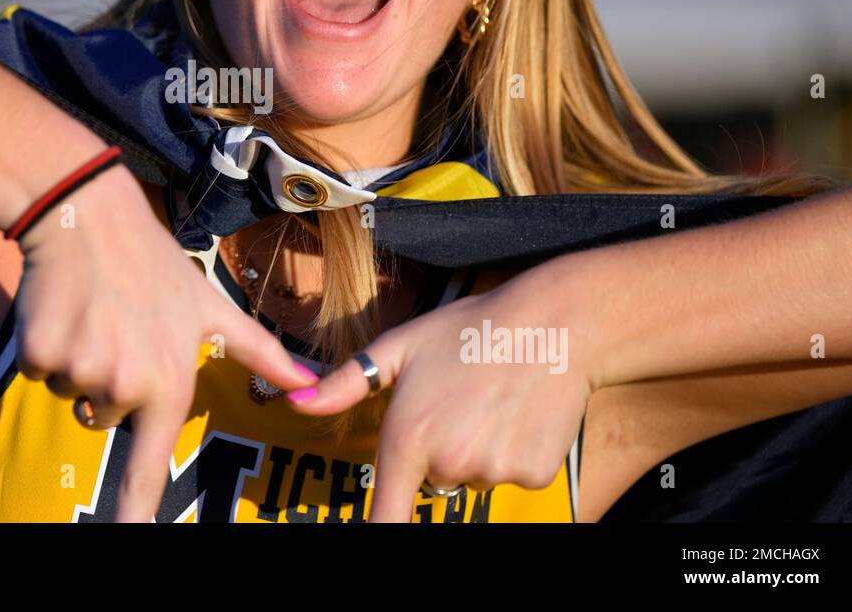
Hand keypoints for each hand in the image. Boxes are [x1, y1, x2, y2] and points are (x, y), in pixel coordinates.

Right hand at [12, 163, 318, 521]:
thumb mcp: (212, 309)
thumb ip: (262, 356)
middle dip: (106, 383)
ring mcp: (79, 372)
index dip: (133, 515)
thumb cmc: (155, 265)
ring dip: (76, 362)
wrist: (91, 218)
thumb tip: (312, 387)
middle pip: (101, 421)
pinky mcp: (38, 356)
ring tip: (95, 313)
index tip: (128, 539)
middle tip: (119, 328)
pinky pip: (38, 373)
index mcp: (167, 383)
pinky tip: (64, 308)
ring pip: (69, 395)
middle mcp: (124, 387)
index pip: (147, 470)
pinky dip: (44, 347)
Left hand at [285, 258, 595, 521]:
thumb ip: (345, 383)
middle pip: (434, 480)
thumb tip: (296, 400)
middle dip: (439, 452)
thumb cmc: (469, 329)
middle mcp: (448, 464)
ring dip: (478, 450)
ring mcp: (493, 473)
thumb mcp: (400, 346)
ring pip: (474, 476)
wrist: (554, 325)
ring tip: (491, 399)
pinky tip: (520, 410)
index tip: (379, 525)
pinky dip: (515, 452)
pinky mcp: (533, 475)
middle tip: (457, 402)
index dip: (380, 526)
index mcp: (409, 437)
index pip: (385, 516)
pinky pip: (512, 474)